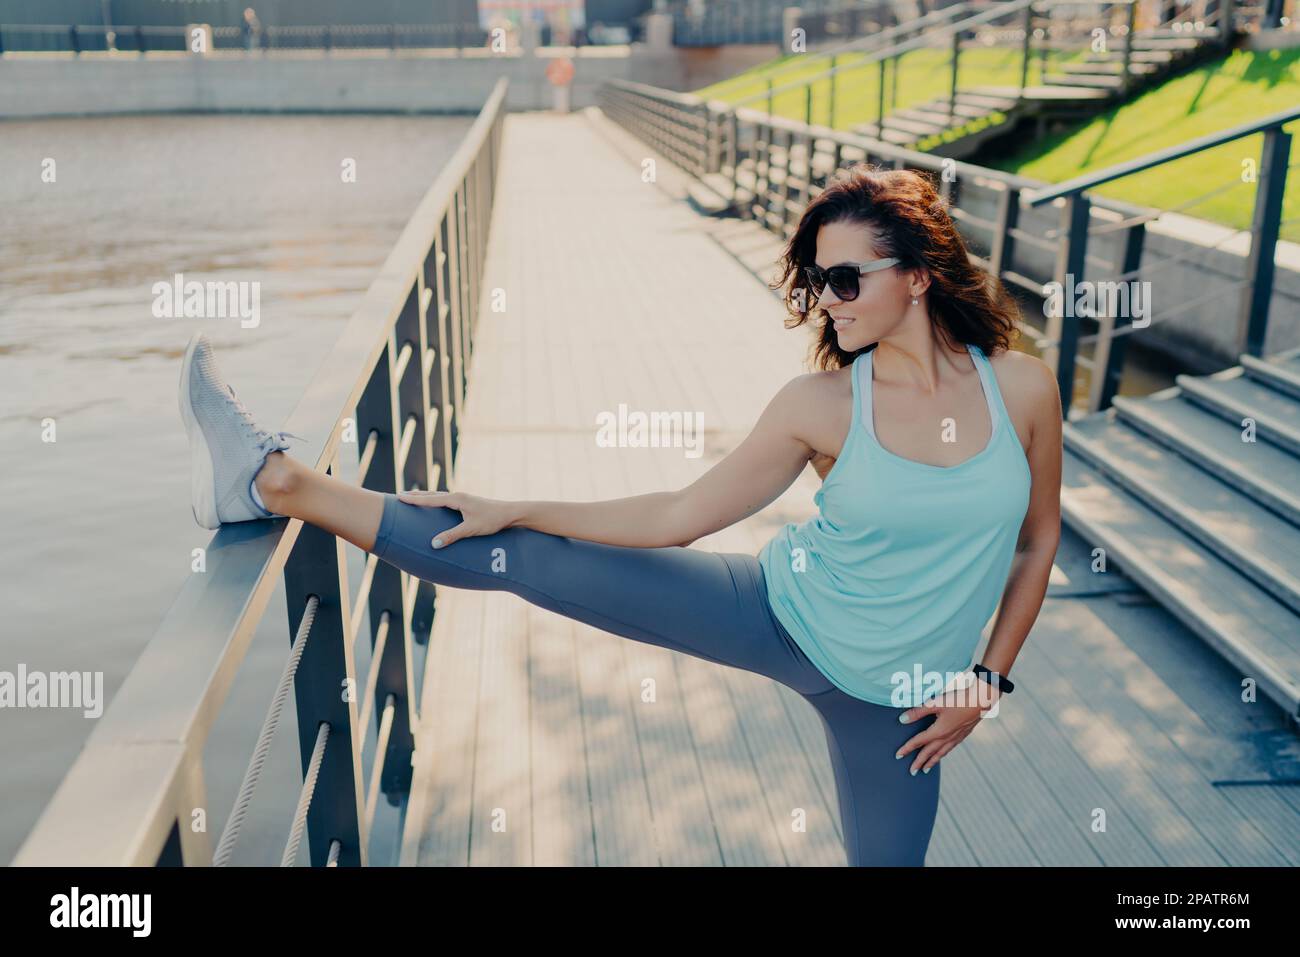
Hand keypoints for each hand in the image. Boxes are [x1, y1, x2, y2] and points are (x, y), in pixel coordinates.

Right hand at [395, 489, 514, 547]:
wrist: (510, 513)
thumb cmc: (492, 521)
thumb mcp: (471, 530)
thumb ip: (452, 536)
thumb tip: (434, 544)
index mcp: (457, 499)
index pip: (430, 499)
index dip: (414, 500)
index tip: (399, 497)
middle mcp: (458, 496)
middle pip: (432, 495)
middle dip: (416, 496)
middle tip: (399, 496)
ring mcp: (462, 498)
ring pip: (438, 496)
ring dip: (425, 497)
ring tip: (412, 497)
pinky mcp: (467, 503)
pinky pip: (445, 500)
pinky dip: (435, 500)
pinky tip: (433, 504)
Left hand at [895, 679, 1000, 775]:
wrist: (982, 700)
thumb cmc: (958, 699)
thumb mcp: (935, 703)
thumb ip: (918, 712)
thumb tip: (902, 720)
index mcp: (938, 731)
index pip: (919, 742)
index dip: (907, 748)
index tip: (898, 756)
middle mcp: (947, 737)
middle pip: (929, 752)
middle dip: (919, 762)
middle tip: (911, 772)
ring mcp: (956, 737)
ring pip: (941, 753)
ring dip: (932, 761)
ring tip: (925, 769)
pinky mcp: (964, 734)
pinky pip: (950, 748)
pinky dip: (943, 754)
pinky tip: (943, 753)